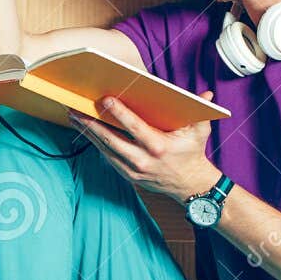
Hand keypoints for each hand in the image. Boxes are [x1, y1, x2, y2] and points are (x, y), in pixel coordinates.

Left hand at [68, 92, 221, 203]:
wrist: (190, 185)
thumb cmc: (193, 153)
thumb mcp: (199, 131)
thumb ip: (201, 111)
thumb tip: (206, 94)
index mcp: (159, 146)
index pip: (134, 127)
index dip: (118, 113)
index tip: (104, 99)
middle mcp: (143, 160)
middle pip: (111, 140)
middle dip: (91, 124)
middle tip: (75, 108)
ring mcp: (133, 170)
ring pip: (105, 150)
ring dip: (88, 133)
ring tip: (74, 116)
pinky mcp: (128, 176)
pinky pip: (108, 158)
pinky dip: (96, 144)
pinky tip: (86, 131)